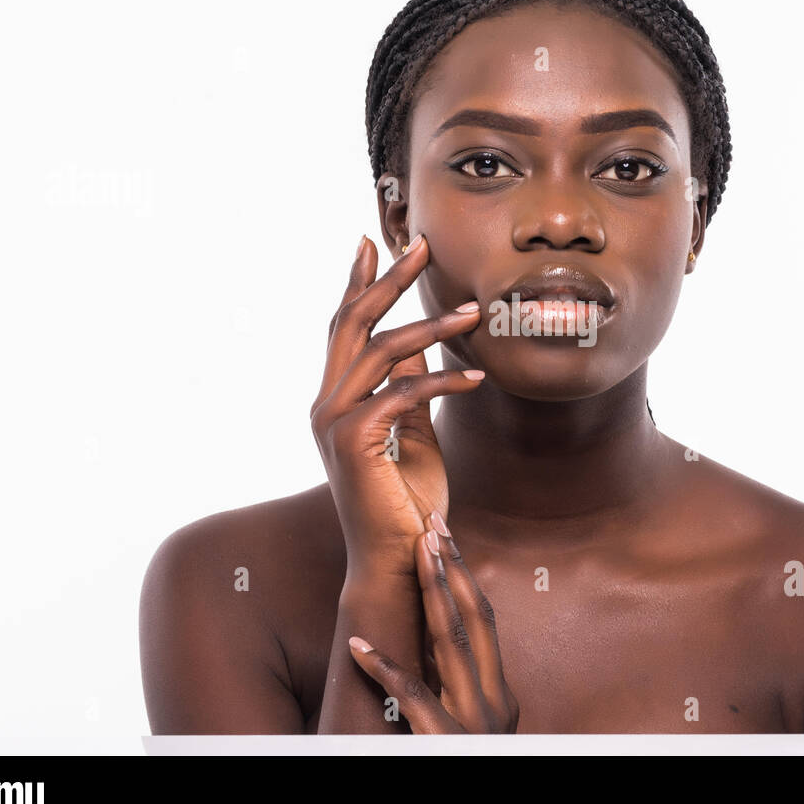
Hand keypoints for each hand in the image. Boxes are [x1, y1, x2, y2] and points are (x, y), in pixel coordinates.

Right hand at [310, 233, 482, 579]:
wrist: (398, 559)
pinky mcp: (354, 441)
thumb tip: (422, 343)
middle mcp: (326, 406)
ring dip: (433, 327)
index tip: (369, 243)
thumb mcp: (414, 433)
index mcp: (336, 401)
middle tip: (421, 245)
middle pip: (352, 323)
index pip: (344, 330)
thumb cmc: (407, 501)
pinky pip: (403, 393)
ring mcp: (333, 423)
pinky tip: (477, 377)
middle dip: (387, 280)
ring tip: (476, 313)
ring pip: (382, 351)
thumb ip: (411, 388)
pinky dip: (444, 381)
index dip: (357, 284)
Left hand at [348, 514, 519, 733]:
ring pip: (453, 643)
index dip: (464, 578)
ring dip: (433, 591)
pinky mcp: (446, 742)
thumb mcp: (466, 730)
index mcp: (499, 697)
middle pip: (475, 618)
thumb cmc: (459, 768)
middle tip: (433, 525)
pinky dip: (385, 668)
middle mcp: (495, 704)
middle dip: (454, 567)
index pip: (483, 623)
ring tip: (416, 551)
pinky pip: (414, 696)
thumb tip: (424, 652)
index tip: (444, 539)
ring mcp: (475, 722)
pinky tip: (360, 646)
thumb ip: (454, 694)